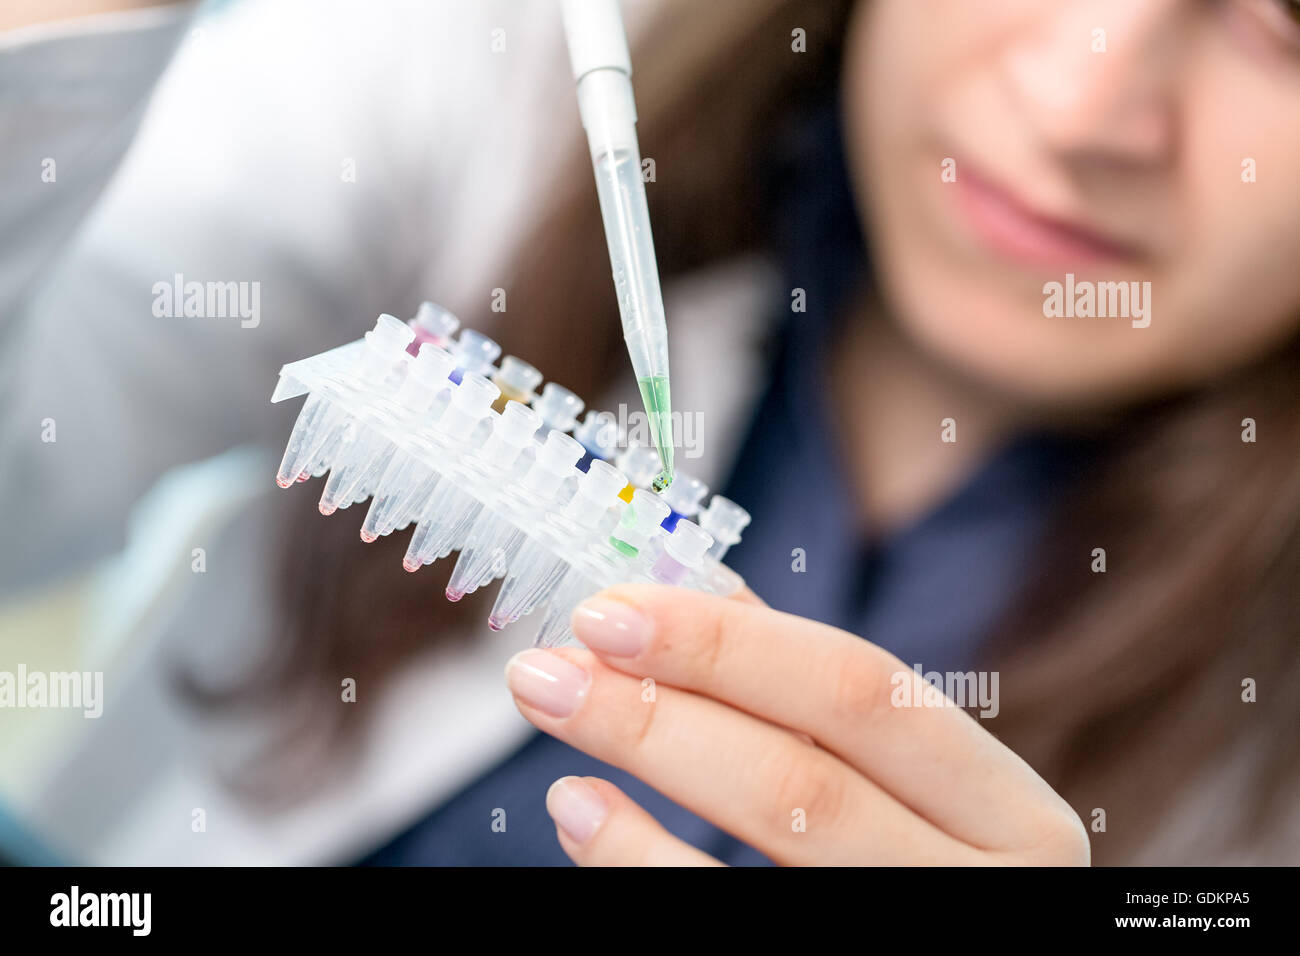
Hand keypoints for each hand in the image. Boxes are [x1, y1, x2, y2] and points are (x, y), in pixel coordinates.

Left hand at [504, 583, 1090, 865]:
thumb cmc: (926, 875)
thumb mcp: (912, 792)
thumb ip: (817, 698)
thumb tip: (702, 589)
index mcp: (1005, 811)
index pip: (864, 694)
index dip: (729, 644)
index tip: (611, 609)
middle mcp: (982, 884)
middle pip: (804, 779)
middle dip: (664, 707)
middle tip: (549, 664)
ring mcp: (922, 940)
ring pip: (774, 842)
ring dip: (645, 765)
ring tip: (551, 711)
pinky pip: (722, 920)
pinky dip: (638, 860)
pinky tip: (578, 811)